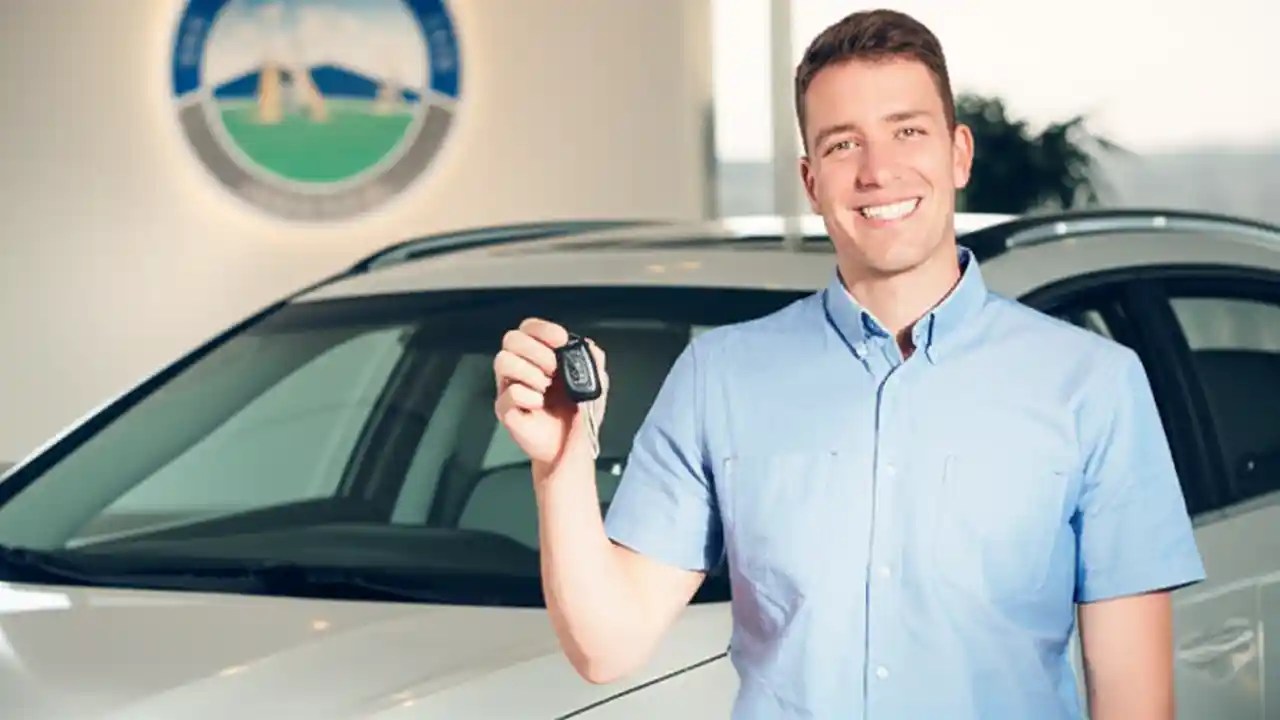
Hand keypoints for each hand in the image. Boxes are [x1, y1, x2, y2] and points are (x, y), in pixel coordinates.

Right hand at [494, 318, 607, 465]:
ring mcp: (510, 387)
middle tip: (554, 369)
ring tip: (546, 388)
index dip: (543, 328)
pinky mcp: (506, 409)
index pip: (529, 327)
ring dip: (529, 371)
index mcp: (540, 355)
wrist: (572, 446)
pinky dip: (528, 396)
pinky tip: (539, 404)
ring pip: (503, 360)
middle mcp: (521, 367)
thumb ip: (592, 360)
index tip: (561, 340)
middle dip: (537, 350)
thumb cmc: (577, 413)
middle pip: (511, 339)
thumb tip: (587, 346)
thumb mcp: (594, 382)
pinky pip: (508, 392)